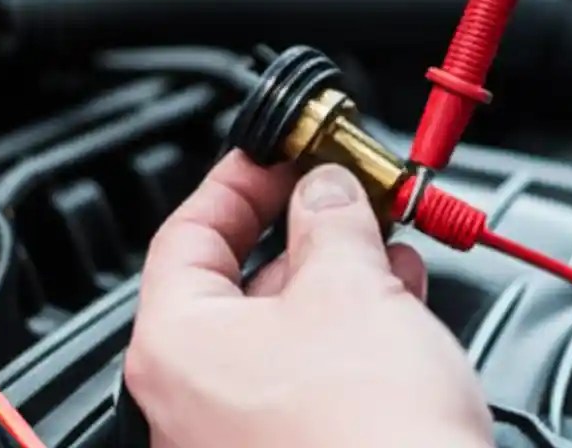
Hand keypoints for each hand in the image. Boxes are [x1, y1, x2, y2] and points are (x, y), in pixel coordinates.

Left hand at [124, 152, 492, 447]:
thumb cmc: (369, 438)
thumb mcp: (353, 287)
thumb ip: (333, 219)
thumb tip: (326, 188)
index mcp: (175, 345)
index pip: (188, 232)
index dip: (240, 180)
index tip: (279, 153)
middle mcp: (189, 398)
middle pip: (237, 282)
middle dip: (303, 229)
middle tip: (347, 192)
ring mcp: (234, 436)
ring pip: (279, 332)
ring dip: (336, 278)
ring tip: (387, 243)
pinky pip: (306, 378)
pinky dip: (347, 335)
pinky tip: (396, 307)